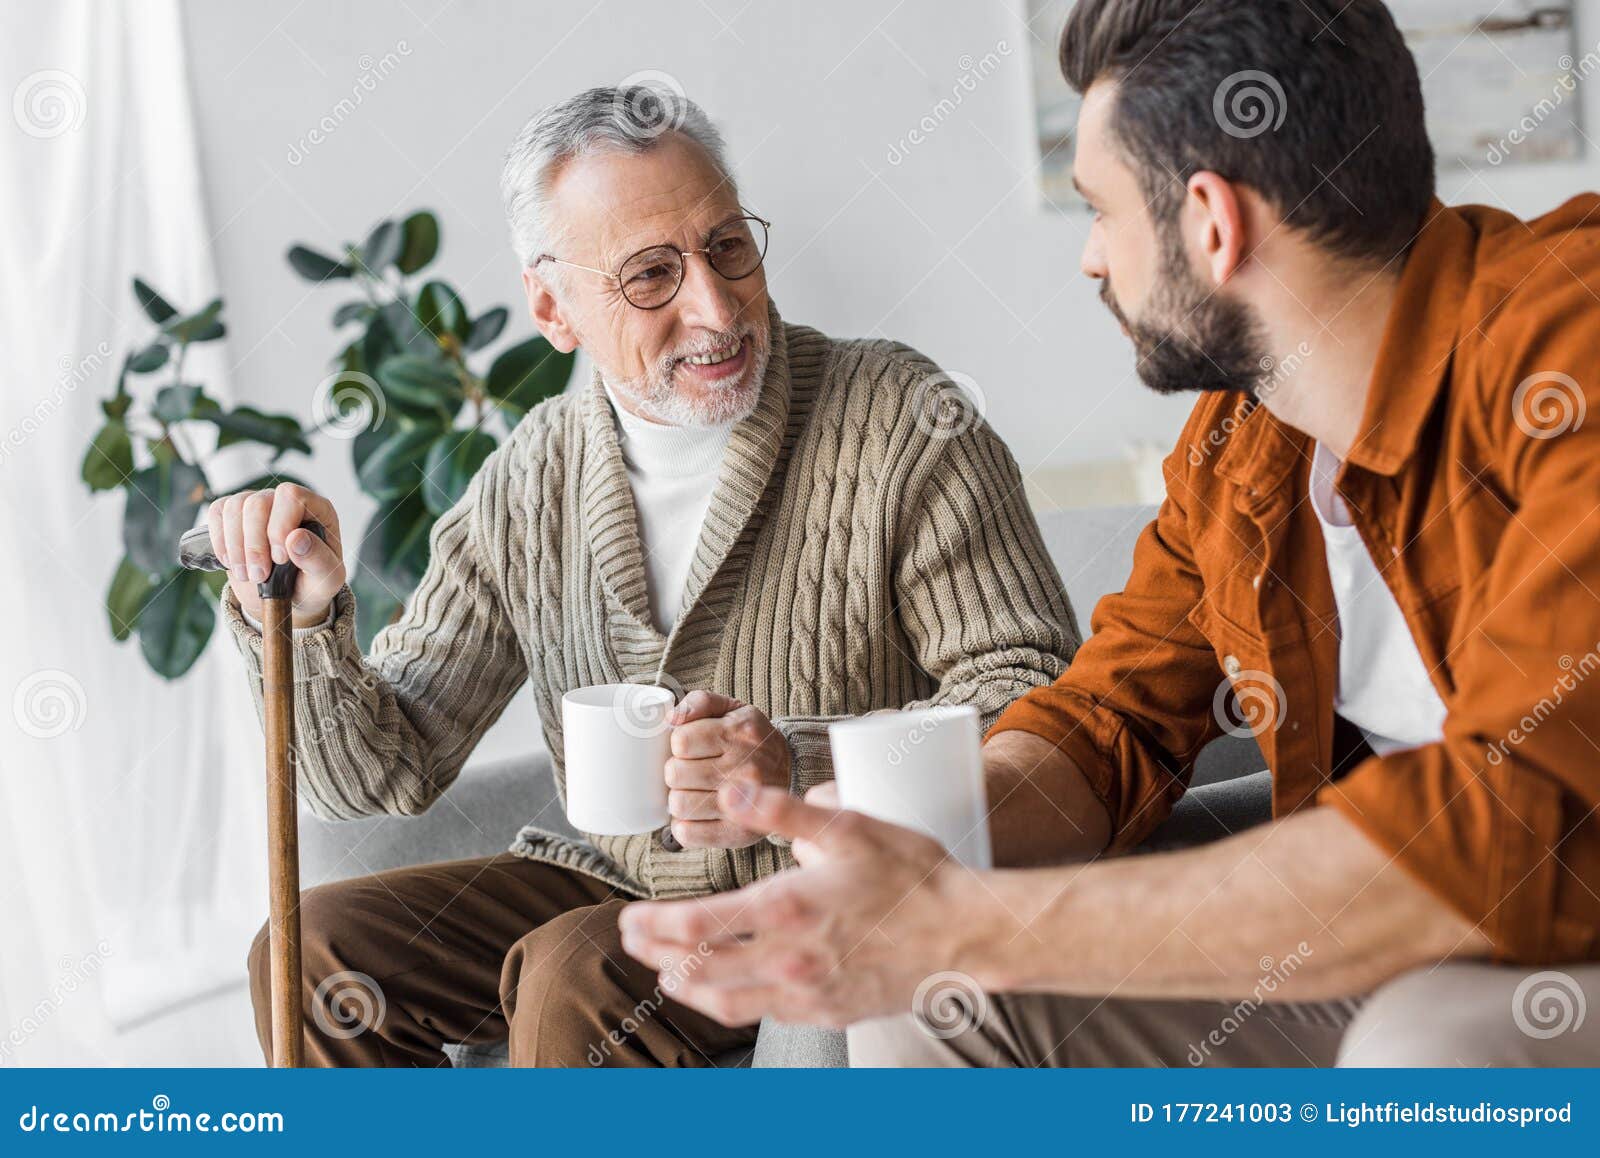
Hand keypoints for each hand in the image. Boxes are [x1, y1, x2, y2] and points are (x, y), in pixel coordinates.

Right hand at [206, 483, 345, 627]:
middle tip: (259, 575)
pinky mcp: (235, 514)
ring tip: (248, 575)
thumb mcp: (326, 581)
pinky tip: (232, 562)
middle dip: (254, 544)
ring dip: (236, 546)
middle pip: (258, 503)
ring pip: (234, 507)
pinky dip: (220, 541)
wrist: (290, 595)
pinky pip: (217, 512)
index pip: (291, 496)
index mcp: (317, 509)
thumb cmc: (312, 583)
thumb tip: (296, 539)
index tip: (280, 559)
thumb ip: (319, 560)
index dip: (280, 527)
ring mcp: (259, 504)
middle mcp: (286, 501)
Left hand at [619, 781, 983, 1028]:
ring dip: (687, 987)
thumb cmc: (913, 875)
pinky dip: (734, 1004)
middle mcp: (789, 958)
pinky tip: (729, 993)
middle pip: (699, 967)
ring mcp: (807, 992)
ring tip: (666, 974)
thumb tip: (732, 790)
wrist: (966, 934)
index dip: (653, 924)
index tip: (629, 918)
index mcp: (787, 907)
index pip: (696, 925)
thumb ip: (785, 810)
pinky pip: (766, 1015)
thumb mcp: (850, 827)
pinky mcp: (828, 1011)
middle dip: (656, 954)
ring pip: (726, 1000)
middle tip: (631, 942)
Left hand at [664, 692, 790, 847]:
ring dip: (679, 798)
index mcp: (738, 733)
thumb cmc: (751, 739)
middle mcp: (744, 768)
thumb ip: (699, 702)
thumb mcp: (732, 709)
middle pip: (675, 774)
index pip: (680, 741)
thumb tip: (671, 718)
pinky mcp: (738, 833)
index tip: (691, 748)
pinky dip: (684, 825)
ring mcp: (743, 803)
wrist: (791, 771)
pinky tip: (697, 814)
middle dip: (677, 771)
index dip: (680, 744)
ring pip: (679, 804)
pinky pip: (688, 833)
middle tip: (691, 771)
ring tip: (694, 791)